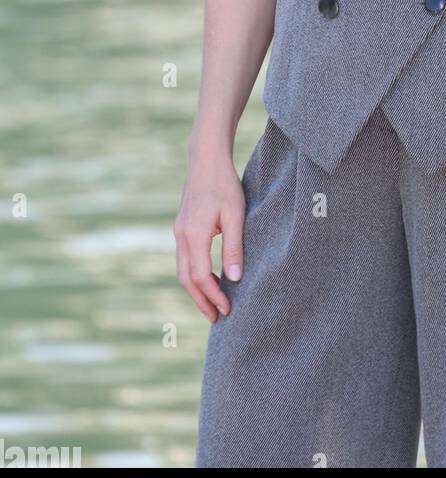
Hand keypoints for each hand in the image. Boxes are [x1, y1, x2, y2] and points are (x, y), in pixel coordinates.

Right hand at [174, 152, 245, 322]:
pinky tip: (210, 277)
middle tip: (217, 318)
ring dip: (196, 289)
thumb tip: (234, 279)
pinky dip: (195, 274)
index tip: (228, 309)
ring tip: (213, 303)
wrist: (206, 160)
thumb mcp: (235, 215)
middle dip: (201, 300)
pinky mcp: (182, 227)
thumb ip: (234, 247)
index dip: (214, 295)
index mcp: (194, 235)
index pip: (201, 276)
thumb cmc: (224, 184)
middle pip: (187, 278)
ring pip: (183, 270)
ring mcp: (178, 231)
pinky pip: (185, 258)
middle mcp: (181, 236)